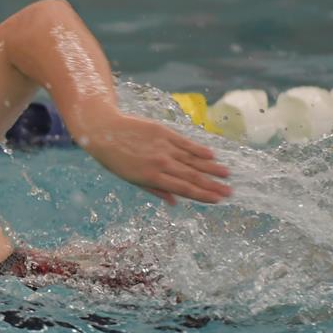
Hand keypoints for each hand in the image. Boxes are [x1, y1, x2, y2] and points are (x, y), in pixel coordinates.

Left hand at [75, 110, 231, 204]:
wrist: (104, 131)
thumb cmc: (115, 159)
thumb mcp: (131, 180)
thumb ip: (155, 190)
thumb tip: (176, 202)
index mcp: (152, 177)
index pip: (183, 188)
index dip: (202, 195)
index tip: (217, 200)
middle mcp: (161, 162)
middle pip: (192, 176)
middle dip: (212, 185)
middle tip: (229, 192)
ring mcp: (163, 146)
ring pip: (192, 159)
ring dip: (211, 167)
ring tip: (226, 174)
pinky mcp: (163, 132)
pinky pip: (185, 143)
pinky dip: (198, 149)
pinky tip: (211, 154)